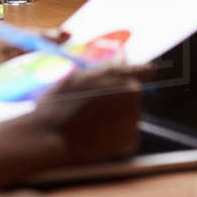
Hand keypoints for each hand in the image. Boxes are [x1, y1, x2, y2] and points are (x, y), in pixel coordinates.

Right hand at [27, 67, 141, 165]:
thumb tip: (124, 54)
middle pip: (134, 95)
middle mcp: (134, 98)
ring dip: (118, 117)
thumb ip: (107, 66)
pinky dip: (117, 136)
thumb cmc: (61, 102)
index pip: (146, 71)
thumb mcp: (82, 76)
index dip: (141, 72)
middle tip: (96, 105)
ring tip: (92, 121)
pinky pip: (127, 135)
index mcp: (124, 77)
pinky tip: (97, 135)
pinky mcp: (130, 142)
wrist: (50, 136)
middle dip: (120, 98)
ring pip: (130, 115)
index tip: (138, 75)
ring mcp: (133, 121)